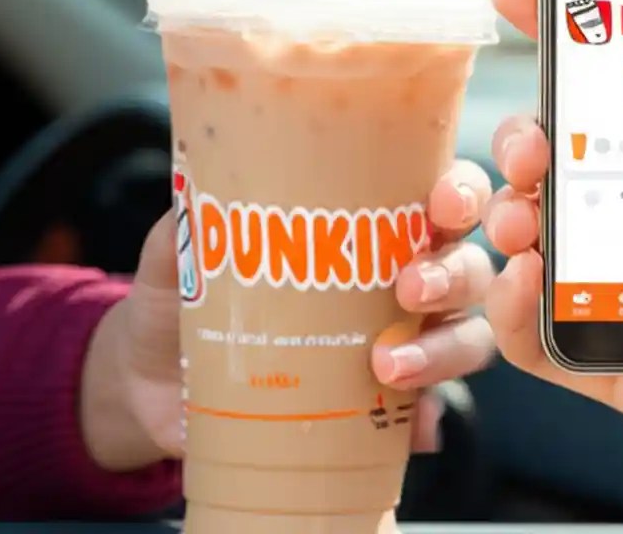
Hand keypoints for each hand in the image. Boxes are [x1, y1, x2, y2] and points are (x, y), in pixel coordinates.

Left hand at [81, 162, 497, 470]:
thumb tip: (196, 206)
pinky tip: (409, 428)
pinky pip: (429, 416)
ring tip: (389, 367)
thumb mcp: (179, 255)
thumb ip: (188, 222)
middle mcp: (405, 280)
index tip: (441, 205)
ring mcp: (405, 345)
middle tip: (409, 290)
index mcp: (374, 227)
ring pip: (467, 339)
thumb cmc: (184, 299)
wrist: (154, 386)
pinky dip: (424, 421)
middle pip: (469, 268)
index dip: (462, 194)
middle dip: (452, 275)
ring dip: (443, 349)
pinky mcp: (386, 410)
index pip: (445, 197)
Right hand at [482, 0, 622, 506]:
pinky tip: (522, 280)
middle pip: (562, 168)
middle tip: (535, 139)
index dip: (567, 48)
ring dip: (509, 214)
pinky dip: (512, 313)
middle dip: (524, 139)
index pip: (622, 100)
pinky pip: (545, 344)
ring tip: (520, 212)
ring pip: (539, 246)